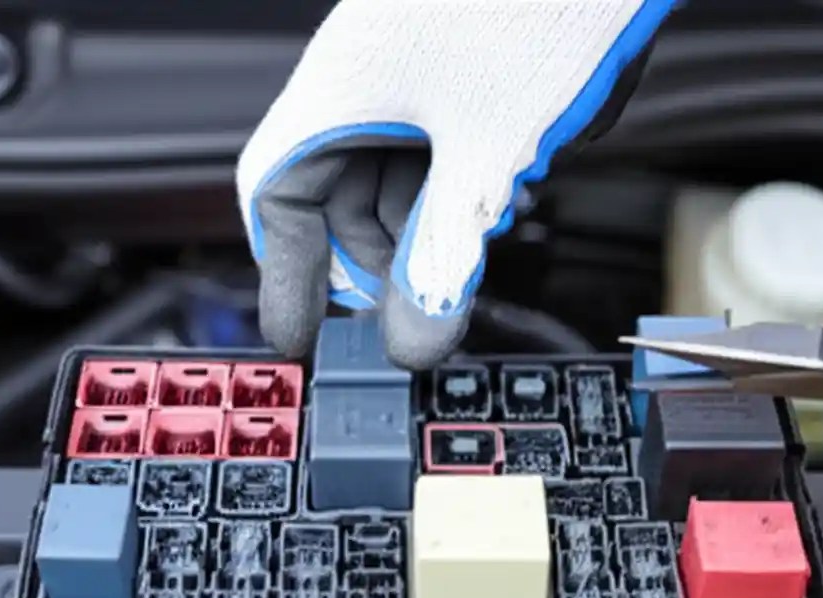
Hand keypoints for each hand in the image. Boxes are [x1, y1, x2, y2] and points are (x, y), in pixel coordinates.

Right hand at [236, 0, 680, 367]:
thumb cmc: (546, 7)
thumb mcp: (489, 157)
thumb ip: (443, 259)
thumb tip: (411, 340)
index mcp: (342, 87)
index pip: (277, 194)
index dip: (286, 272)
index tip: (303, 333)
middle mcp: (364, 72)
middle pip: (332, 191)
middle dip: (368, 260)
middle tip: (408, 313)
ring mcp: (411, 65)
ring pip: (385, 171)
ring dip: (413, 229)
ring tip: (455, 269)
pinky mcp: (457, 64)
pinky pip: (430, 142)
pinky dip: (448, 189)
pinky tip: (489, 210)